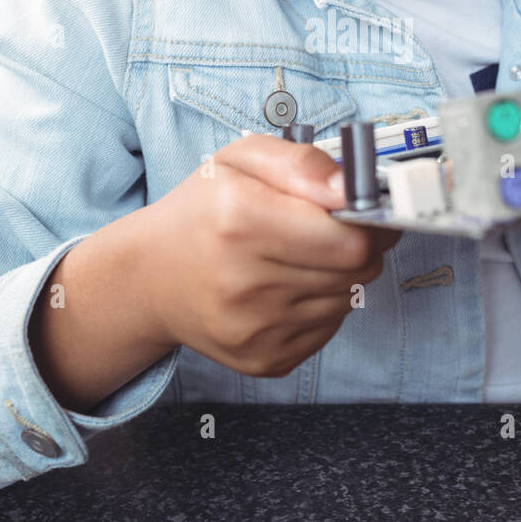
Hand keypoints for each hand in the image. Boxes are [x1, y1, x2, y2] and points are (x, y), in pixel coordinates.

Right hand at [136, 134, 401, 376]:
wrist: (151, 278)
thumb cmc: (203, 211)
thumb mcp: (240, 160)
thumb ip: (301, 162)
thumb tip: (348, 189)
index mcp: (240, 221)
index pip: (350, 240)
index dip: (369, 223)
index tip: (362, 211)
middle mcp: (245, 283)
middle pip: (357, 272)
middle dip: (358, 247)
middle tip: (332, 231)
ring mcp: (255, 331)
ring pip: (346, 301)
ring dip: (338, 277)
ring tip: (299, 258)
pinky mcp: (264, 361)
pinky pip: (327, 330)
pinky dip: (320, 306)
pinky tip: (288, 289)